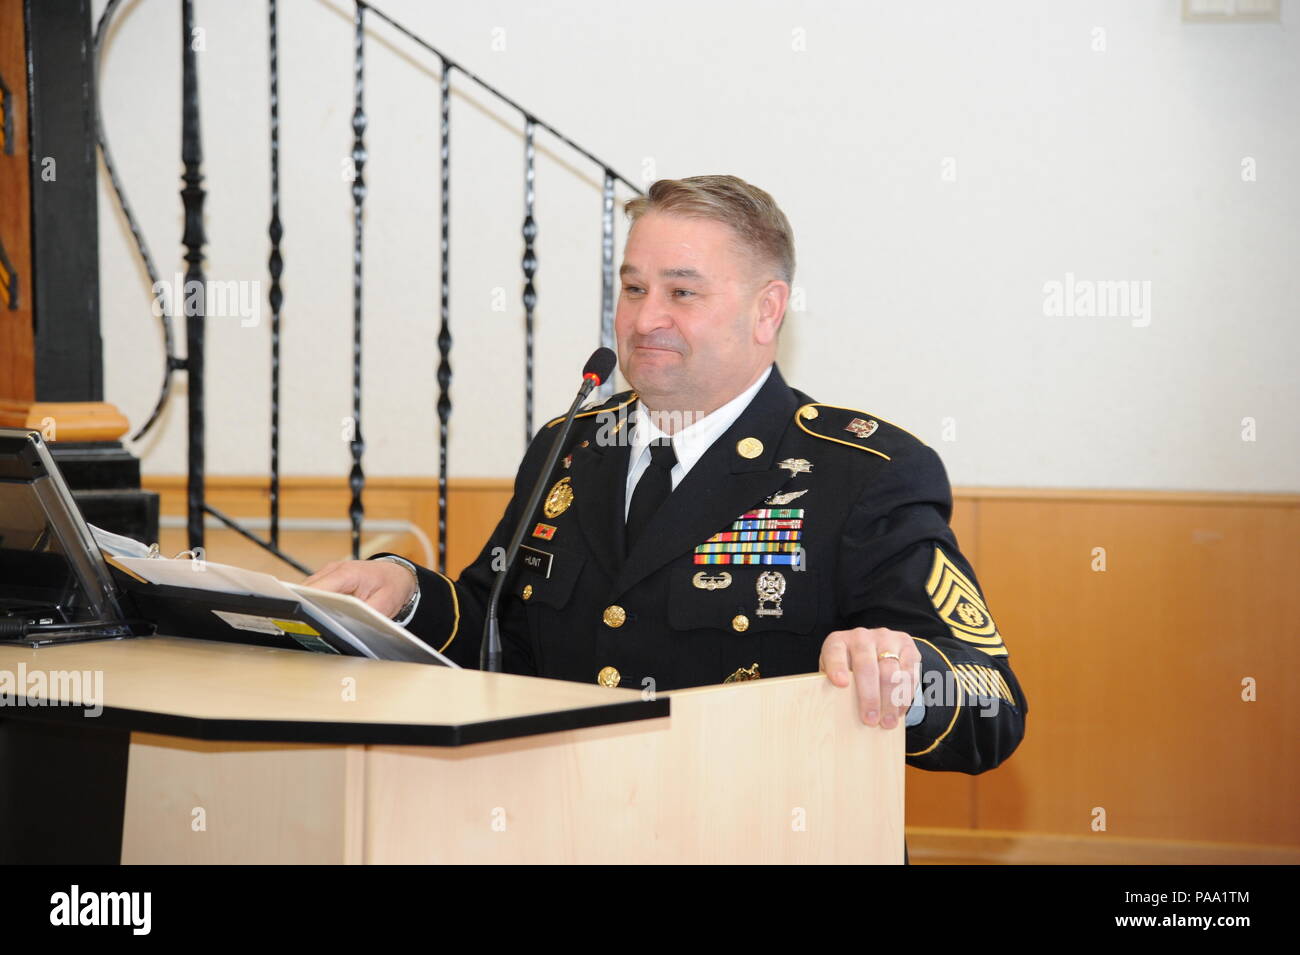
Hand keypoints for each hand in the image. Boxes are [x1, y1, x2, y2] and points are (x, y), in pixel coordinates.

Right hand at [301, 559, 415, 617]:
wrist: (396, 575)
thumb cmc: (392, 585)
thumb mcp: (385, 604)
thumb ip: (365, 614)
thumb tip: (350, 627)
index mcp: (348, 573)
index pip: (318, 589)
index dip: (307, 604)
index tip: (303, 619)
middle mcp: (333, 570)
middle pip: (306, 590)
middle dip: (305, 607)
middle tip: (309, 626)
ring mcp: (327, 573)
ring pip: (306, 591)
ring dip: (308, 605)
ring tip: (316, 621)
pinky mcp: (326, 579)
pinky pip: (312, 592)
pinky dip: (313, 603)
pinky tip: (321, 614)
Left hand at [819, 627, 920, 727]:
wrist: (876, 650)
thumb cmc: (849, 670)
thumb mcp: (835, 675)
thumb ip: (832, 687)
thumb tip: (833, 713)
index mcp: (838, 642)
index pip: (834, 652)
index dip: (837, 666)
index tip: (841, 684)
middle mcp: (861, 637)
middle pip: (867, 666)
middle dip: (869, 696)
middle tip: (870, 720)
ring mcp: (885, 638)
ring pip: (891, 671)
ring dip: (890, 701)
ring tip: (887, 722)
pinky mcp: (906, 645)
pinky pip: (909, 672)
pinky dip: (905, 695)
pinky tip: (899, 711)